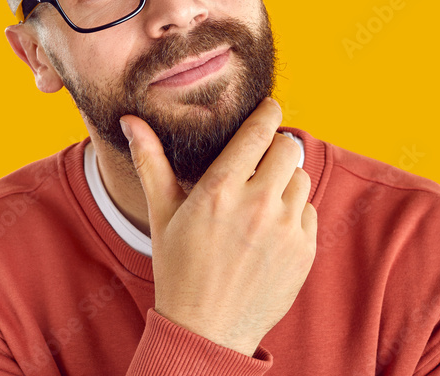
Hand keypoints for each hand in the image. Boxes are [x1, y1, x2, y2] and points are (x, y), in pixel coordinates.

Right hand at [122, 97, 316, 356]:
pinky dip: (294, 214)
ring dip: (286, 181)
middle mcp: (257, 205)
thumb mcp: (162, 215)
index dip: (268, 113)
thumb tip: (131, 120)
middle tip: (262, 159)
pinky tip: (269, 231)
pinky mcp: (304, 251)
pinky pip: (309, 212)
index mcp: (221, 190)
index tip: (269, 108)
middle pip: (289, 148)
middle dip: (277, 148)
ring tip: (261, 200)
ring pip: (301, 179)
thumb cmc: (179, 270)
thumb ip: (151, 162)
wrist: (206, 332)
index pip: (259, 131)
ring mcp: (285, 230)